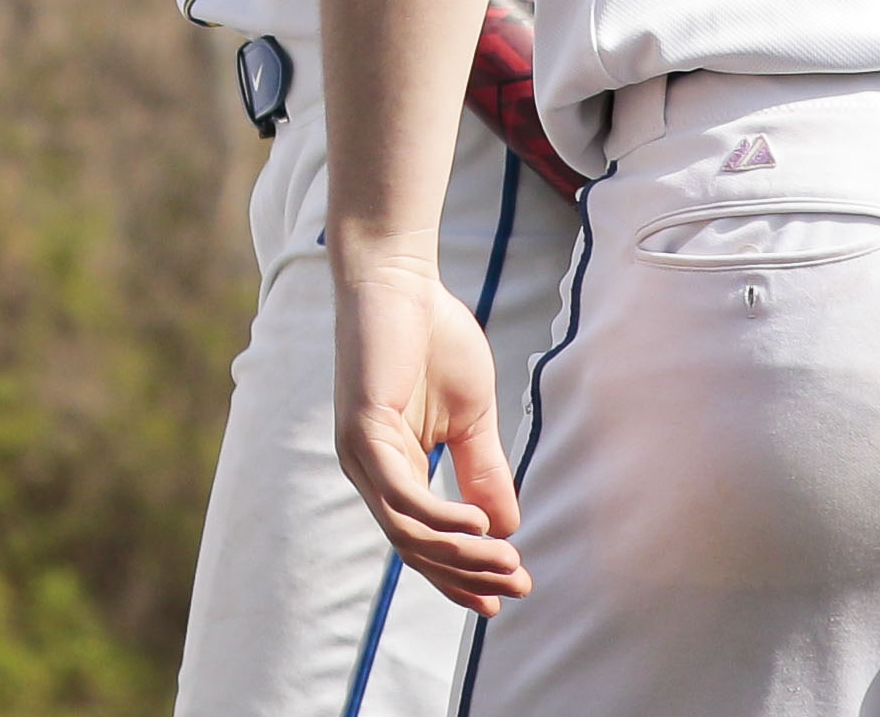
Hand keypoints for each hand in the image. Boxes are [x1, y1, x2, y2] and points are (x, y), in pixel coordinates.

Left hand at [331, 258, 525, 615]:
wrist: (402, 280)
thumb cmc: (433, 339)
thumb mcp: (471, 419)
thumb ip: (483, 471)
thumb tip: (507, 528)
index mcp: (391, 469)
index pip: (423, 541)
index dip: (462, 575)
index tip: (506, 599)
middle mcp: (369, 471)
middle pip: (416, 549)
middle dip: (469, 575)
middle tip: (518, 588)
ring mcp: (361, 454)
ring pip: (409, 532)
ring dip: (462, 553)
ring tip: (508, 562)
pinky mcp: (362, 431)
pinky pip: (401, 495)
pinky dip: (440, 517)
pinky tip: (478, 523)